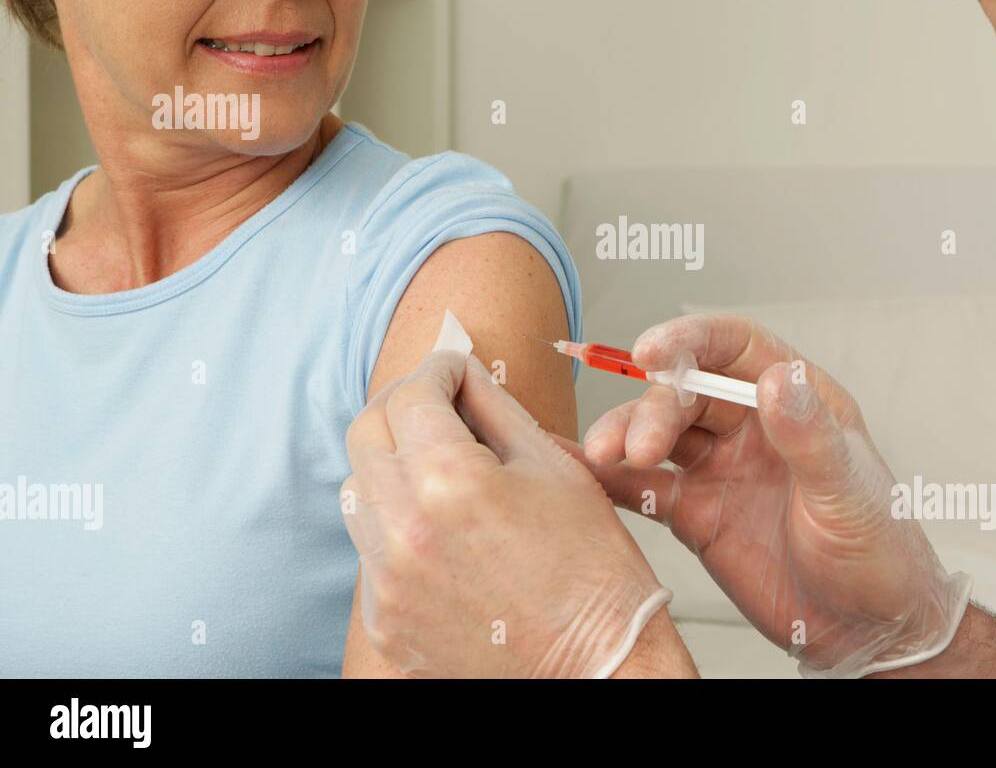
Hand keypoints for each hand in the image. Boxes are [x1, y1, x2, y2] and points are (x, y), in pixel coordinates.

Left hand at [340, 349, 673, 677]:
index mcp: (450, 482)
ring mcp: (388, 583)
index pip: (411, 396)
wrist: (598, 665)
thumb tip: (463, 374)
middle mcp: (405, 532)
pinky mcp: (386, 621)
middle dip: (401, 405)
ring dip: (391, 464)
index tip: (452, 370)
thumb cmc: (593, 568)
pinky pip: (369, 550)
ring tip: (438, 465)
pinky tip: (440, 526)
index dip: (436, 370)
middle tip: (436, 402)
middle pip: (365, 434)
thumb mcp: (553, 465)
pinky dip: (396, 524)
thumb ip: (495, 407)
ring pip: (357, 492)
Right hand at [573, 314, 971, 676]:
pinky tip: (589, 475)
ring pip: (659, 434)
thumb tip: (777, 379)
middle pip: (685, 392)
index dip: (689, 342)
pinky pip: (645, 486)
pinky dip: (614, 479)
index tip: (652, 352)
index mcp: (795, 399)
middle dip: (653, 409)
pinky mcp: (696, 513)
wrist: (867, 628)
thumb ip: (809, 436)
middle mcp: (750, 425)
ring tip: (600, 456)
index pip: (733, 348)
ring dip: (625, 437)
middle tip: (640, 444)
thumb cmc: (879, 550)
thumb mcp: (850, 490)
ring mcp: (719, 467)